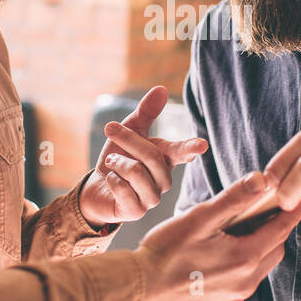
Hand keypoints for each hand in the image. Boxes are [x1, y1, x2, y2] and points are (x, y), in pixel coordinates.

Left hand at [79, 85, 207, 226]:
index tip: (202, 144)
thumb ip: (146, 112)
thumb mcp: (130, 129)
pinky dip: (111, 179)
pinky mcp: (136, 211)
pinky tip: (111, 181)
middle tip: (110, 129)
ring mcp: (152, 198)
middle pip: (151, 156)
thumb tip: (161, 88)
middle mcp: (164, 180)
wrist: (98, 187)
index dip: (192, 148)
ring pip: (138, 173)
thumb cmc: (119, 157)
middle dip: (127, 140)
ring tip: (112, 163)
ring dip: (117, 162)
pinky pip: (123, 189)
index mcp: (167, 158)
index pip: (182, 152)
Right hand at [135, 171, 300, 300]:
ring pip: (260, 267)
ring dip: (259, 247)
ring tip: (244, 229)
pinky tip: (224, 252)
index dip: (292, 212)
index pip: (281, 230)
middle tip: (269, 210)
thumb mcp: (200, 218)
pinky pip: (244, 281)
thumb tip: (263, 180)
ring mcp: (234, 297)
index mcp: (245, 258)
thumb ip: (234, 198)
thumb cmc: (165, 252)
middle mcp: (246, 283)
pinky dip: (244, 264)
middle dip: (275, 229)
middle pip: (274, 250)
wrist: (138, 290)